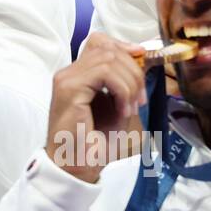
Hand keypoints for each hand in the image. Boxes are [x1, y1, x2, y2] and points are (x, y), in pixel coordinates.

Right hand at [45, 34, 145, 183]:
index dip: (124, 47)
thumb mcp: (118, 108)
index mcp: (78, 75)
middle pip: (107, 46)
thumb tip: (143, 61)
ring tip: (131, 108)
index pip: (100, 42)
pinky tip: (123, 111)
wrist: (76, 169)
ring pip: (108, 57)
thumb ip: (125, 85)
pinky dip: (122, 90)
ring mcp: (67, 79)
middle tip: (140, 101)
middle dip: (133, 70)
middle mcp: (69, 73)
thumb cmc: (95, 145)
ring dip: (130, 83)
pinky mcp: (70, 89)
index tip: (143, 66)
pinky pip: (104, 73)